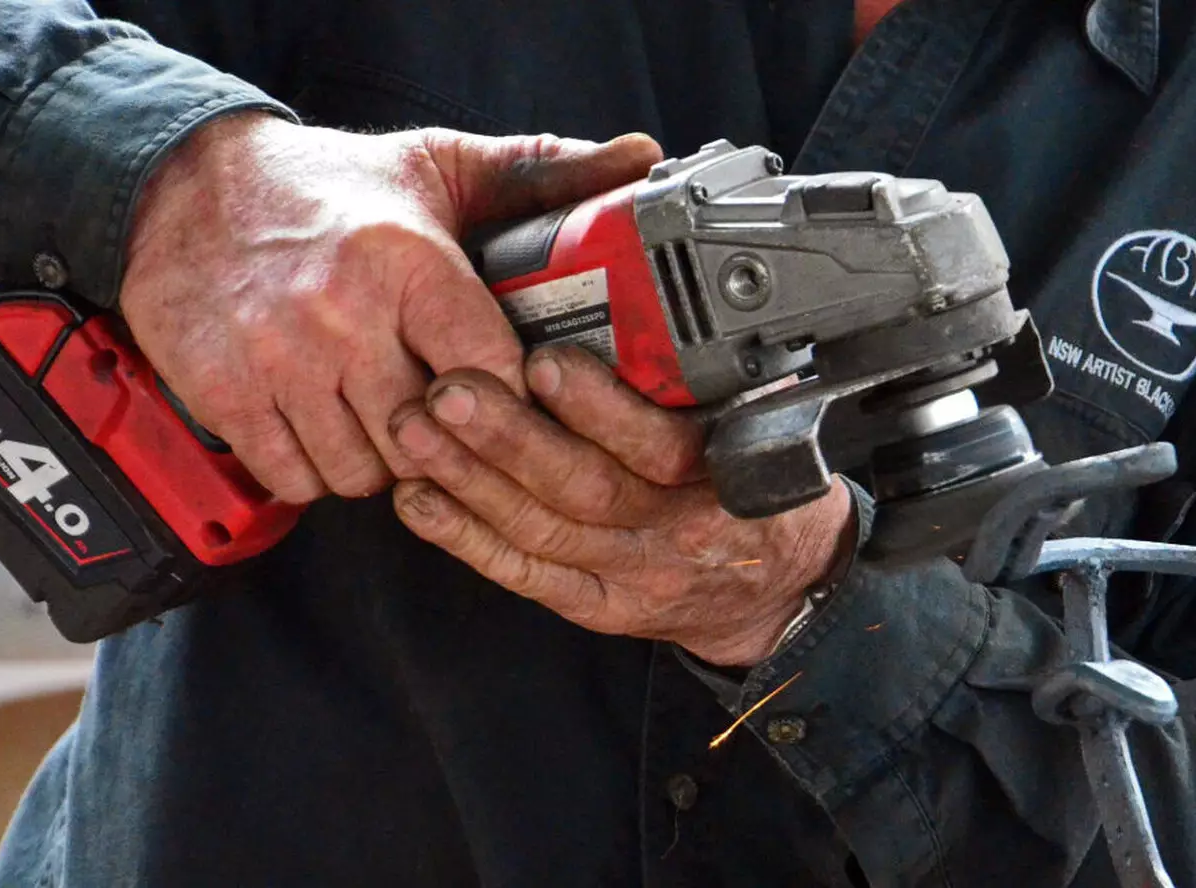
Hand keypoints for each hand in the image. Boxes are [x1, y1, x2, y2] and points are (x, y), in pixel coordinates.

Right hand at [120, 112, 661, 502]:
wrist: (186, 187)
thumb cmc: (332, 188)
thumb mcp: (438, 167)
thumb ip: (542, 173)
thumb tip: (644, 158)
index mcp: (406, 261)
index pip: (490, 373)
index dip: (510, 402)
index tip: (513, 403)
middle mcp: (339, 313)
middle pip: (430, 439)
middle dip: (446, 442)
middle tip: (443, 419)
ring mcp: (274, 358)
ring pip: (363, 472)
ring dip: (382, 462)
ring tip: (381, 419)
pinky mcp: (221, 391)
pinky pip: (296, 479)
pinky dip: (316, 469)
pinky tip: (325, 428)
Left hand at [389, 346, 855, 666]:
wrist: (779, 592)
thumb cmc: (769, 495)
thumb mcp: (772, 431)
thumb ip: (714, 386)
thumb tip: (650, 304)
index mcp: (726, 481)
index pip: (663, 446)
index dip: (597, 408)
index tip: (542, 360)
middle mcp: (676, 534)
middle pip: (583, 489)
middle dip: (507, 437)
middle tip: (448, 390)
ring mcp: (633, 577)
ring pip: (541, 529)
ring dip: (470, 479)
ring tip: (416, 429)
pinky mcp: (598, 607)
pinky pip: (526, 575)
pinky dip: (467, 539)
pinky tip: (421, 500)